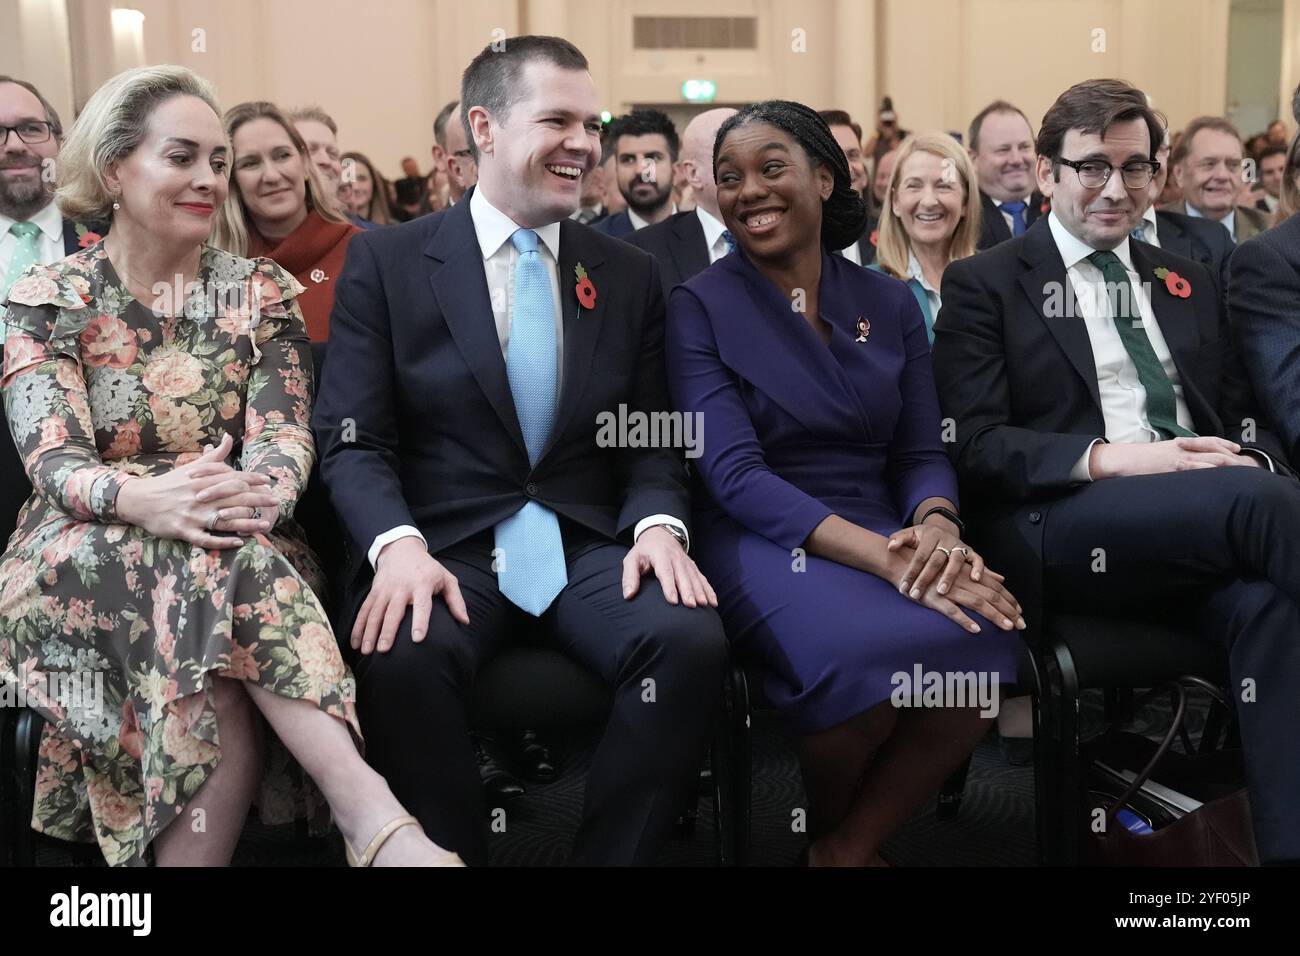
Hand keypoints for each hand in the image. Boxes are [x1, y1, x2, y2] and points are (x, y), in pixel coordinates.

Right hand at [114, 434, 278, 548]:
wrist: (138, 500)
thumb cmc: (169, 484)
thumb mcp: (191, 468)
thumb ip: (213, 457)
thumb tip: (228, 438)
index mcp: (202, 480)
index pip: (232, 477)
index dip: (252, 479)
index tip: (268, 481)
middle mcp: (199, 496)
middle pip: (233, 497)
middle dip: (256, 499)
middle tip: (274, 501)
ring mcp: (191, 515)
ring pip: (223, 519)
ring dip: (246, 522)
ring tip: (265, 525)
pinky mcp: (182, 530)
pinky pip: (205, 538)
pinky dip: (222, 541)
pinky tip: (238, 542)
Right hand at [352, 537, 468, 654]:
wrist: (401, 549)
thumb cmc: (428, 568)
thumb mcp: (446, 578)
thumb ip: (456, 600)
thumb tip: (465, 621)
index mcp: (422, 584)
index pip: (422, 605)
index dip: (420, 621)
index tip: (417, 638)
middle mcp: (402, 587)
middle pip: (394, 612)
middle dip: (388, 631)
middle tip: (384, 650)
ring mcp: (385, 589)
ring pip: (375, 612)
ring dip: (369, 632)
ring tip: (366, 651)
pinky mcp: (374, 591)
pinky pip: (364, 610)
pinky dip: (358, 626)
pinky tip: (354, 642)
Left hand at [621, 526, 717, 607]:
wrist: (660, 534)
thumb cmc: (644, 551)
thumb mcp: (632, 559)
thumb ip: (629, 577)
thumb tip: (628, 595)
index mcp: (660, 555)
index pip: (665, 572)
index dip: (669, 586)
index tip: (673, 601)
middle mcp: (676, 558)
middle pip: (683, 576)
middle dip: (688, 591)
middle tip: (691, 605)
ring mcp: (686, 562)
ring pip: (695, 578)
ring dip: (700, 591)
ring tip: (704, 605)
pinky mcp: (693, 567)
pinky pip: (702, 579)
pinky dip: (709, 590)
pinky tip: (713, 602)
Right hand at [883, 546, 1023, 633]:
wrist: (903, 563)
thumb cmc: (932, 567)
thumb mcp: (959, 568)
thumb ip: (982, 573)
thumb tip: (1002, 579)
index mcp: (969, 575)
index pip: (995, 588)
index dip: (1009, 599)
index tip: (1021, 612)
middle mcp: (963, 581)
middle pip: (991, 596)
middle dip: (1008, 610)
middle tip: (1022, 625)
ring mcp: (949, 590)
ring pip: (977, 603)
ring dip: (994, 616)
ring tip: (1008, 628)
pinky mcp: (934, 599)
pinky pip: (951, 610)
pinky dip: (964, 620)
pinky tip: (976, 629)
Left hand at [888, 523, 991, 598]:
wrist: (942, 529)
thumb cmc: (922, 537)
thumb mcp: (909, 534)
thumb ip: (898, 539)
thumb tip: (890, 547)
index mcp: (930, 536)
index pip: (919, 556)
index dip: (911, 572)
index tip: (903, 588)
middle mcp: (946, 540)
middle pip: (935, 561)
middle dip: (925, 579)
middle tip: (916, 595)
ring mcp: (959, 546)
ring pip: (956, 561)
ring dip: (949, 576)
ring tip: (941, 592)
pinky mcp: (970, 551)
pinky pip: (977, 559)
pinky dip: (978, 568)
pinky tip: (975, 580)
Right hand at [1090, 437, 1258, 477]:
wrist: (1121, 460)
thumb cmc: (1136, 459)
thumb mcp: (1158, 452)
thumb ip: (1173, 455)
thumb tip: (1183, 462)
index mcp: (1178, 444)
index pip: (1207, 441)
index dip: (1224, 444)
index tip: (1237, 448)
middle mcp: (1182, 450)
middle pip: (1214, 452)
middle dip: (1231, 458)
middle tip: (1245, 466)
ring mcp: (1178, 460)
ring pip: (1209, 462)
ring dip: (1225, 468)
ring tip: (1240, 475)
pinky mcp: (1173, 471)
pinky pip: (1195, 472)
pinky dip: (1209, 475)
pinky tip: (1219, 481)